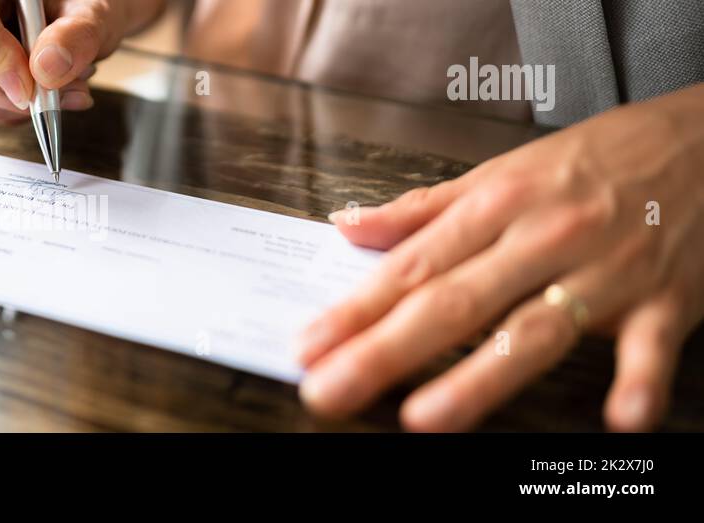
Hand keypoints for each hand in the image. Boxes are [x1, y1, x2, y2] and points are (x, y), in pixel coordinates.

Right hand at [0, 0, 162, 122]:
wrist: (86, 16)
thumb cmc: (84, 3)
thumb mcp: (93, 10)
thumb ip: (75, 35)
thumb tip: (46, 72)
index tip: (31, 84)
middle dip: (19, 92)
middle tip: (63, 88)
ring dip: (28, 103)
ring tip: (66, 80)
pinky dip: (26, 108)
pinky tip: (49, 87)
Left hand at [296, 84, 703, 431]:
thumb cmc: (598, 159)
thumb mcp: (505, 170)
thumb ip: (423, 208)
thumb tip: (347, 226)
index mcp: (497, 205)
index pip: (412, 267)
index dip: (355, 310)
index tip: (308, 346)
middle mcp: (542, 239)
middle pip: (453, 302)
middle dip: (384, 349)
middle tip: (329, 389)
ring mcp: (605, 272)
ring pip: (533, 329)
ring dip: (479, 376)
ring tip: (424, 418)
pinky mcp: (667, 301)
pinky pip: (650, 347)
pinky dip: (639, 381)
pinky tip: (619, 419)